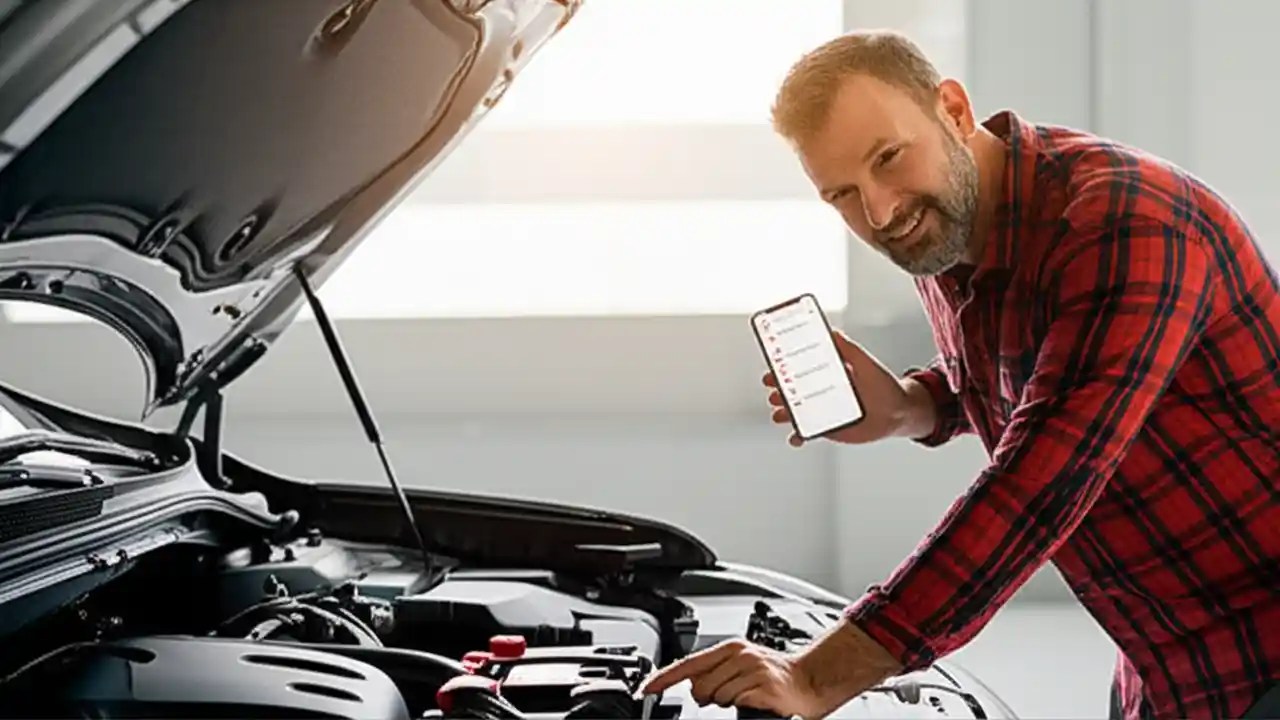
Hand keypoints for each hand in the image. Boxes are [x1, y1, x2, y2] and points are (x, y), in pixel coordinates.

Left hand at [641, 620, 902, 719]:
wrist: (812, 681)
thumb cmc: (776, 676)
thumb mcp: (742, 666)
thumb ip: (715, 673)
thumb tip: (694, 688)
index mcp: (730, 648)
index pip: (687, 664)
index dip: (662, 678)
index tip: (645, 690)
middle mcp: (740, 655)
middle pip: (700, 687)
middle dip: (709, 698)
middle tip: (731, 696)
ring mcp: (753, 670)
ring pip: (718, 697)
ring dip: (729, 704)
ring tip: (748, 697)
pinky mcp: (764, 688)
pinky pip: (738, 704)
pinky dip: (744, 707)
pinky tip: (757, 701)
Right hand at [763, 331, 933, 446]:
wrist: (898, 414)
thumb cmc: (884, 387)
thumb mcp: (866, 364)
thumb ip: (849, 349)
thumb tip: (833, 332)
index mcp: (828, 374)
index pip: (799, 369)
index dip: (783, 368)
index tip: (773, 365)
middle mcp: (822, 392)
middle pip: (793, 390)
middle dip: (779, 390)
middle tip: (773, 390)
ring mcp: (824, 411)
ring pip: (796, 413)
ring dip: (784, 413)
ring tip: (779, 414)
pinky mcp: (829, 429)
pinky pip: (808, 434)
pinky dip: (798, 437)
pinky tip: (795, 438)